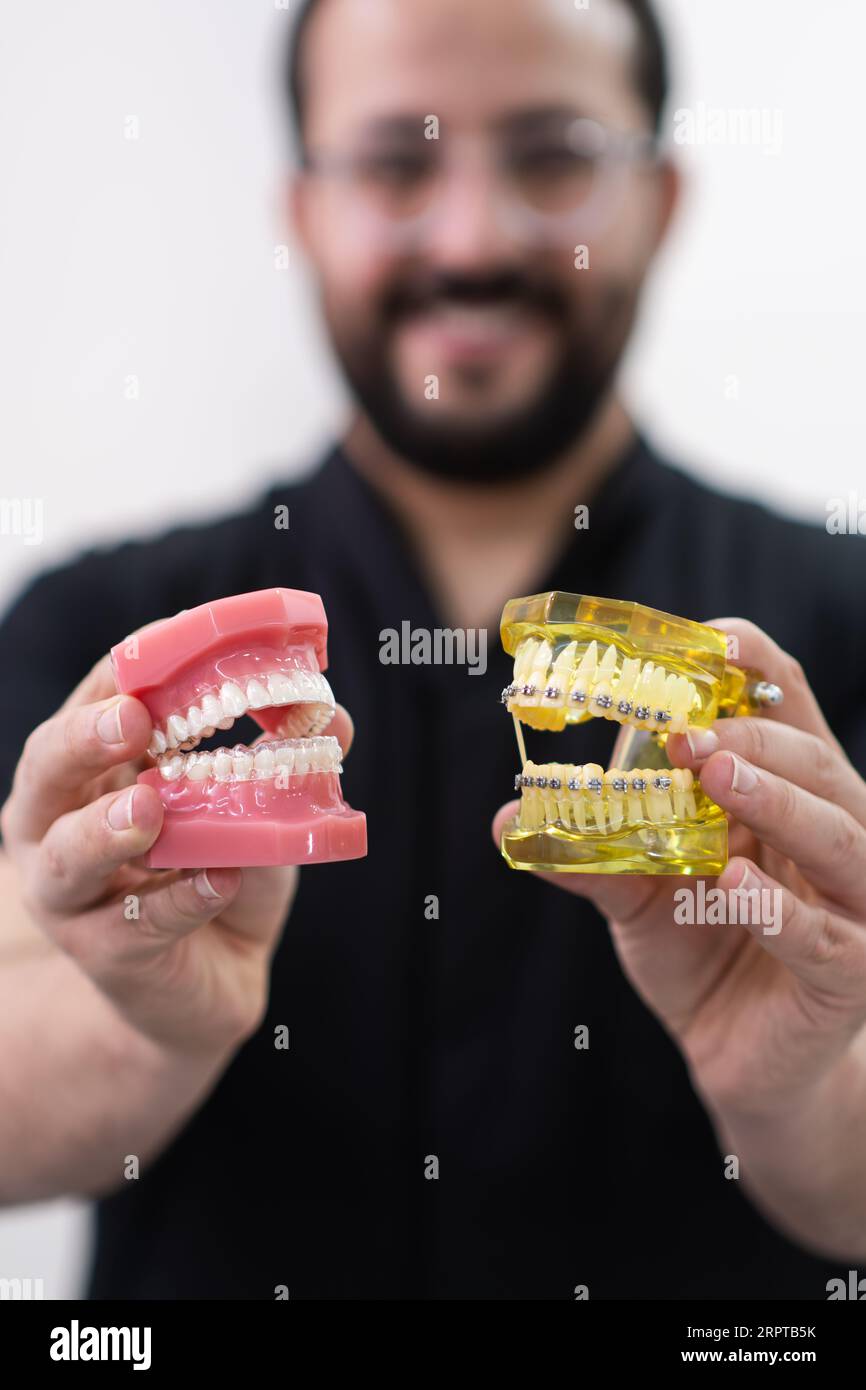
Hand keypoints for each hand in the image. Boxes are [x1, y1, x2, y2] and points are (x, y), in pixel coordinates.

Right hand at [1, 651, 354, 1057]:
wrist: (216, 976)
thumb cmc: (220, 866)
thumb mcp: (258, 804)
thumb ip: (289, 758)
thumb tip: (333, 718)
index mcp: (93, 767)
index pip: (94, 699)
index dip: (127, 668)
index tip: (169, 641)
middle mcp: (60, 823)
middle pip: (45, 769)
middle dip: (83, 739)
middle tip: (132, 720)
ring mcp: (74, 895)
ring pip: (65, 857)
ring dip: (103, 830)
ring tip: (147, 808)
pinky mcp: (106, 956)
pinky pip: (136, 927)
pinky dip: (182, 901)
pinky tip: (220, 881)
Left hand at [492, 620, 865, 1119]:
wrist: (735, 1054)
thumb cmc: (698, 948)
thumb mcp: (635, 890)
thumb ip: (587, 850)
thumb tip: (508, 815)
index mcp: (786, 793)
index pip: (788, 708)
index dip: (757, 665)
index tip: (713, 639)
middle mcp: (833, 833)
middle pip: (814, 762)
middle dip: (753, 737)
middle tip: (689, 733)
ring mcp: (853, 904)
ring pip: (837, 834)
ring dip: (777, 799)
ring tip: (718, 775)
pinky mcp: (849, 973)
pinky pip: (823, 935)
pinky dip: (778, 909)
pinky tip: (730, 887)